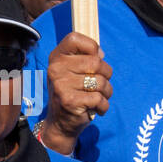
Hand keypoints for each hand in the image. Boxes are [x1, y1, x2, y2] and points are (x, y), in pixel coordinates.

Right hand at [44, 32, 112, 148]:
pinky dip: (103, 106)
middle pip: (96, 62)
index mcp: (56, 57)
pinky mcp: (70, 101)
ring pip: (101, 81)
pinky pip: (99, 99)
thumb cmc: (72, 93)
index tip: (94, 59)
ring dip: (106, 92)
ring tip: (98, 98)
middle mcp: (56, 69)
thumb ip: (84, 58)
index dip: (91, 47)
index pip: (75, 38)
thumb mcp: (72, 71)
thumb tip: (101, 54)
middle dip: (106, 75)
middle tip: (99, 85)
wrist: (60, 123)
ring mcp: (62, 85)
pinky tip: (96, 109)